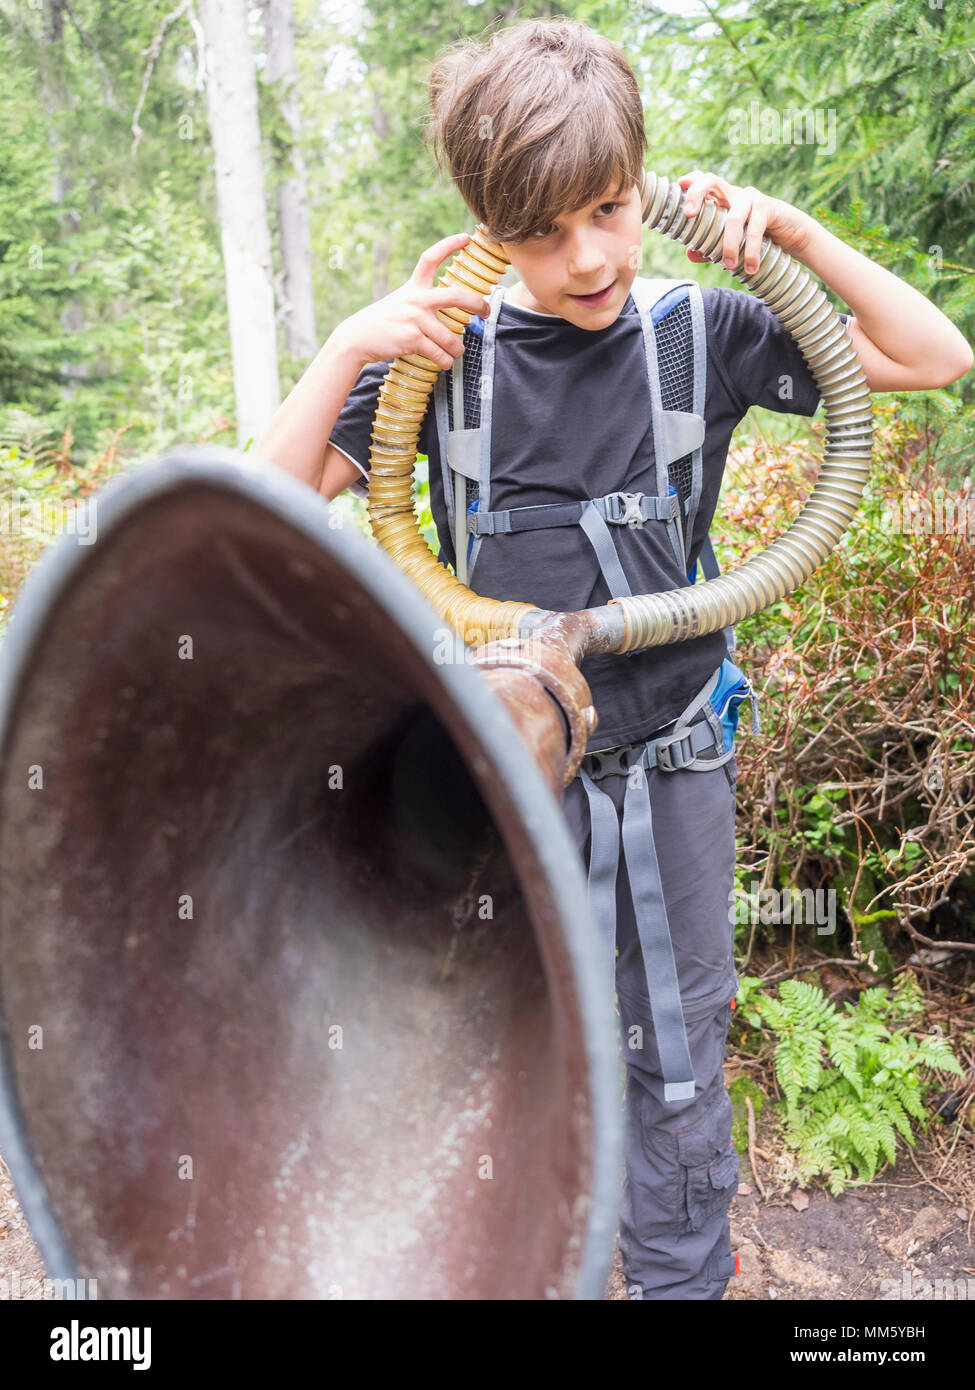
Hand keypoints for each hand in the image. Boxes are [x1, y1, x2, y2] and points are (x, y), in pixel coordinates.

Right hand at [332, 233, 491, 370]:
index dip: (449, 244)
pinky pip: (439, 353)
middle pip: (456, 296)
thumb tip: (447, 310)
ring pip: (451, 337)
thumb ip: (420, 301)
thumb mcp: (399, 302)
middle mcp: (416, 299)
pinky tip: (443, 363)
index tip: (465, 237)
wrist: (356, 338)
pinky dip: (444, 361)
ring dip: (457, 350)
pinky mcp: (412, 338)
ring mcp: (415, 319)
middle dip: (477, 303)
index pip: (430, 258)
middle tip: (486, 311)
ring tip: (455, 353)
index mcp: (413, 287)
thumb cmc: (381, 323)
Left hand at [676, 171, 812, 274]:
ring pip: (733, 217)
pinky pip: (754, 228)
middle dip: (697, 194)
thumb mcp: (732, 244)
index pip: (704, 182)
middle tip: (689, 215)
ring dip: (728, 244)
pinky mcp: (768, 207)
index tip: (678, 186)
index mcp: (722, 200)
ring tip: (729, 266)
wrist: (794, 236)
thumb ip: (710, 247)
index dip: (690, 182)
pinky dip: (750, 250)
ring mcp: (751, 198)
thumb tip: (690, 254)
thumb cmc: (759, 238)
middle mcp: (734, 195)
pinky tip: (750, 267)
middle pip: (711, 180)